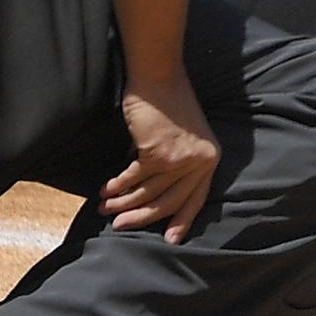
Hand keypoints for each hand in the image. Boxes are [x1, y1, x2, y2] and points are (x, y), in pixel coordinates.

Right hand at [108, 75, 220, 242]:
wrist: (159, 75)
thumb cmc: (169, 101)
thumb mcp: (182, 135)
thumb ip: (174, 161)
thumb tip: (146, 188)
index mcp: (210, 157)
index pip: (197, 198)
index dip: (182, 220)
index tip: (170, 240)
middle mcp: (200, 161)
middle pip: (169, 201)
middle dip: (141, 216)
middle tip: (121, 226)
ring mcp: (180, 159)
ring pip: (148, 191)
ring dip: (123, 201)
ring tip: (105, 207)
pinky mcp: (158, 153)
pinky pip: (133, 177)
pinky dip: (117, 184)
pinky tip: (106, 189)